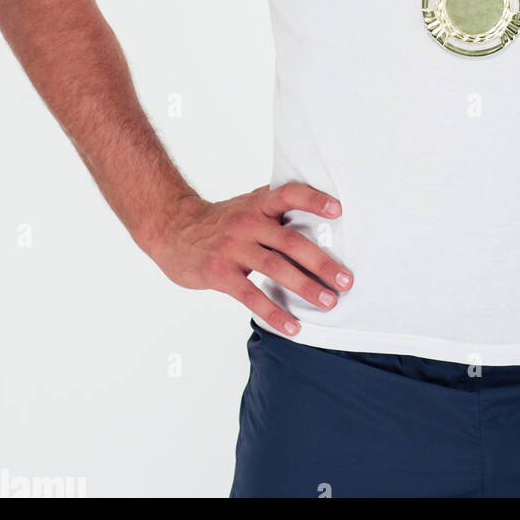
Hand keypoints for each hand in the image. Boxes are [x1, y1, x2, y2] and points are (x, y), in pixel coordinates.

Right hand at [143, 183, 351, 334]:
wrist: (173, 230)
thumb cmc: (222, 220)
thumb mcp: (247, 205)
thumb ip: (276, 208)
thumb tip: (320, 214)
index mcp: (258, 204)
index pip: (289, 194)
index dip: (313, 199)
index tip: (339, 210)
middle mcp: (247, 222)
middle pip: (290, 240)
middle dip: (321, 262)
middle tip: (346, 280)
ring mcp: (232, 247)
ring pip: (274, 268)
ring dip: (305, 287)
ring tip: (328, 302)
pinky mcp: (219, 273)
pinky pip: (250, 296)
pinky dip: (274, 312)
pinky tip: (293, 326)